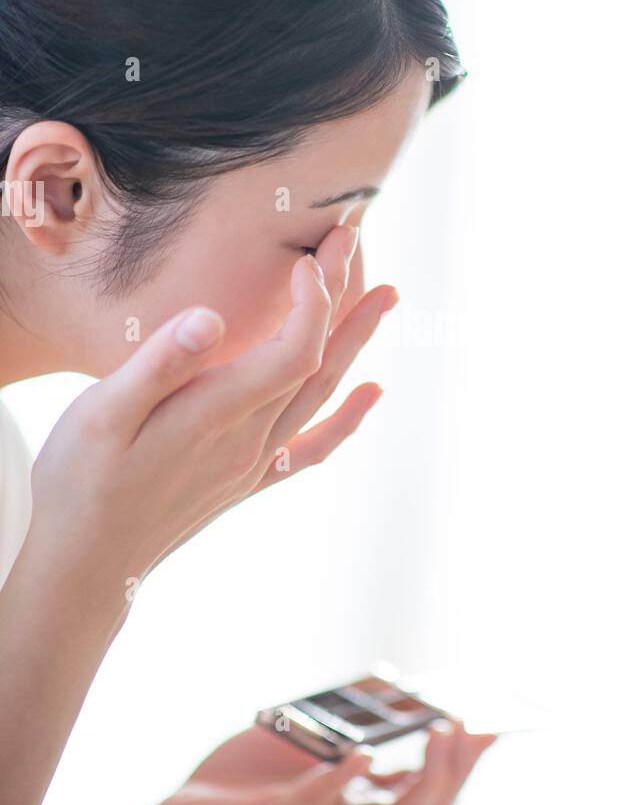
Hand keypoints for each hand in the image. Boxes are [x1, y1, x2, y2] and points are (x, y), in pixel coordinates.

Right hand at [28, 222, 396, 596]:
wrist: (86, 566)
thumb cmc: (81, 483)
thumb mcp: (102, 414)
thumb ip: (159, 363)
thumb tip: (212, 317)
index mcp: (217, 413)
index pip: (295, 349)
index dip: (314, 300)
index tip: (310, 256)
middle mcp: (249, 438)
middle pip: (317, 361)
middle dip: (342, 298)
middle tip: (355, 239)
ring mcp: (253, 461)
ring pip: (321, 394)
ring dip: (356, 343)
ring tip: (385, 297)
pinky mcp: (246, 479)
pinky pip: (312, 446)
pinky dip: (348, 418)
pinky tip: (372, 395)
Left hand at [149, 721, 497, 804]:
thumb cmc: (245, 780)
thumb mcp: (302, 736)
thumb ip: (345, 717)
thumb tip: (391, 679)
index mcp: (354, 799)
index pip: (425, 791)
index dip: (465, 765)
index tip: (497, 726)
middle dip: (458, 771)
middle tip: (474, 726)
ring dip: (423, 779)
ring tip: (441, 731)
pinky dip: (342, 781)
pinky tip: (362, 752)